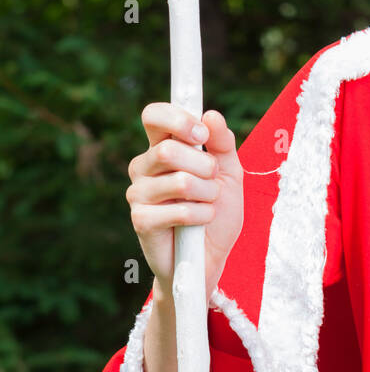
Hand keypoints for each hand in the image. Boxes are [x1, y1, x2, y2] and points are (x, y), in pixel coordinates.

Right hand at [126, 106, 243, 297]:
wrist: (213, 256)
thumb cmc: (217, 210)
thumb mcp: (229, 172)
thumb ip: (222, 143)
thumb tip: (211, 115)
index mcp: (161, 147)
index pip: (153, 116)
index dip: (177, 119)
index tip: (202, 134)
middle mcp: (144, 167)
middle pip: (167, 150)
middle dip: (204, 166)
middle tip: (213, 181)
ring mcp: (139, 194)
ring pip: (179, 181)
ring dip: (208, 194)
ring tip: (209, 204)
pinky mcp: (141, 221)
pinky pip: (180, 210)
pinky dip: (201, 216)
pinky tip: (200, 223)